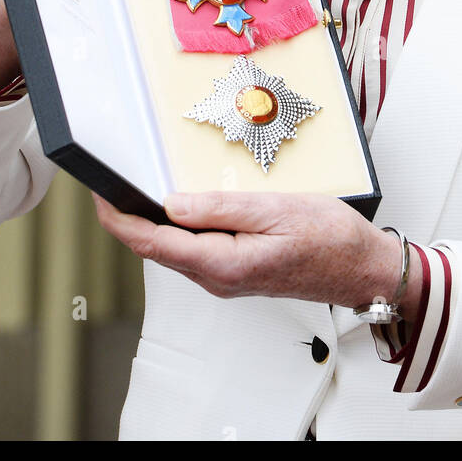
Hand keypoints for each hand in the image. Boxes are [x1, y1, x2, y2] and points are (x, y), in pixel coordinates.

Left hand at [91, 190, 420, 317]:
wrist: (362, 268)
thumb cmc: (330, 239)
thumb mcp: (275, 210)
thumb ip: (219, 208)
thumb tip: (171, 204)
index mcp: (222, 263)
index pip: (151, 243)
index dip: (119, 219)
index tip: (99, 194)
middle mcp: (218, 278)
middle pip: (156, 248)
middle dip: (129, 217)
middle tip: (112, 182)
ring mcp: (226, 278)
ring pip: (174, 249)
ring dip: (153, 222)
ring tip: (139, 189)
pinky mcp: (237, 271)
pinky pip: (195, 249)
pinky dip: (179, 228)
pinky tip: (182, 207)